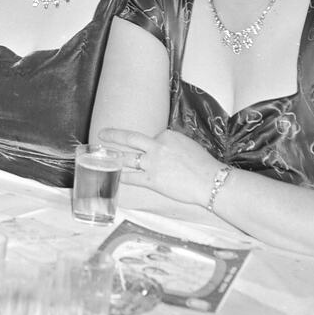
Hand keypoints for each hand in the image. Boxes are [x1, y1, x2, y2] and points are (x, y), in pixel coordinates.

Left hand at [97, 127, 222, 208]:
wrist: (211, 181)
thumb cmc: (204, 165)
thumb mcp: (188, 145)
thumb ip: (172, 144)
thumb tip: (164, 149)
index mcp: (167, 135)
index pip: (153, 137)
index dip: (153, 146)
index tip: (160, 154)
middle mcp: (157, 146)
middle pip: (131, 138)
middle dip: (114, 135)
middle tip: (102, 133)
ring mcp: (153, 163)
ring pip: (129, 158)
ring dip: (114, 156)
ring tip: (103, 155)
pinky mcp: (152, 180)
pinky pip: (132, 178)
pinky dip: (122, 177)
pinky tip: (114, 176)